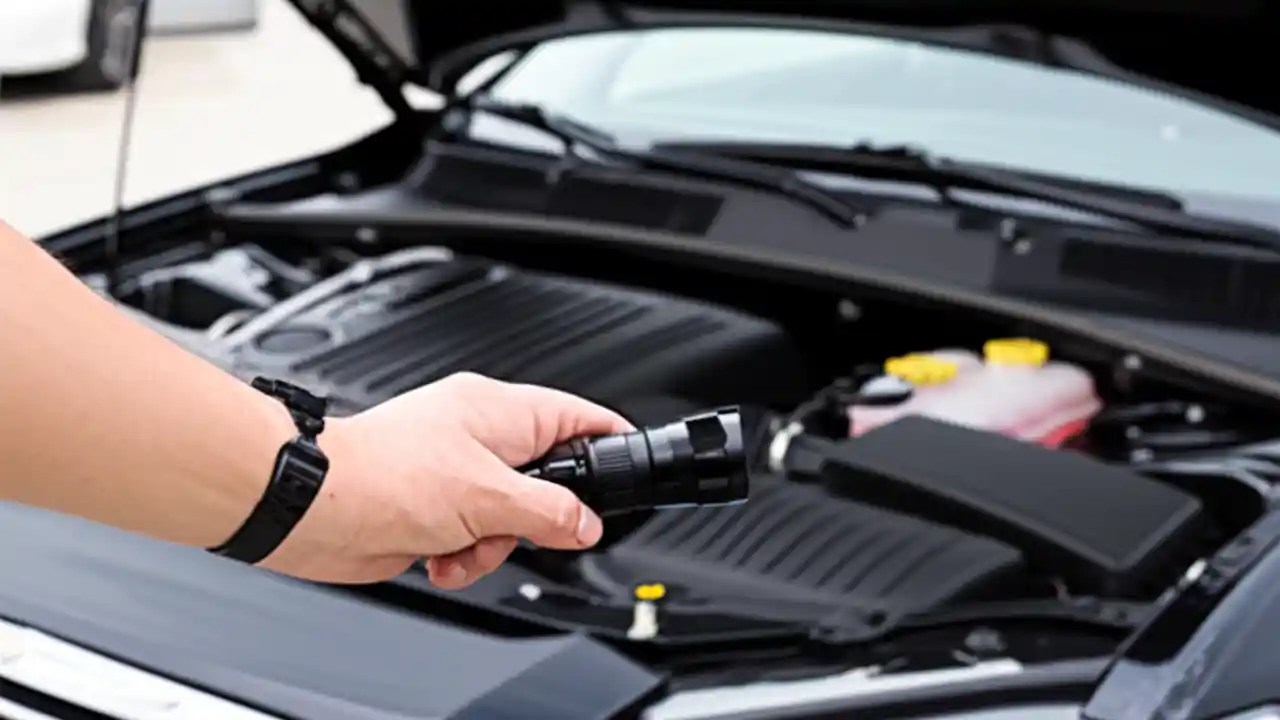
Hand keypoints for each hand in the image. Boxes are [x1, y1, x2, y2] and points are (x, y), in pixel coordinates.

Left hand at [258, 372, 631, 585]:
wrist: (316, 508)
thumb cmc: (385, 476)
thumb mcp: (489, 496)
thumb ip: (550, 510)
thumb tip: (586, 523)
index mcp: (497, 411)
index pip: (574, 416)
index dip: (606, 438)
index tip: (630, 458)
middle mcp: (477, 438)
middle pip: (545, 482)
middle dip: (533, 518)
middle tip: (521, 526)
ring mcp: (454, 474)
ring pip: (511, 519)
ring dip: (493, 545)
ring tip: (464, 545)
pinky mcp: (433, 510)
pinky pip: (474, 540)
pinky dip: (463, 556)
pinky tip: (440, 557)